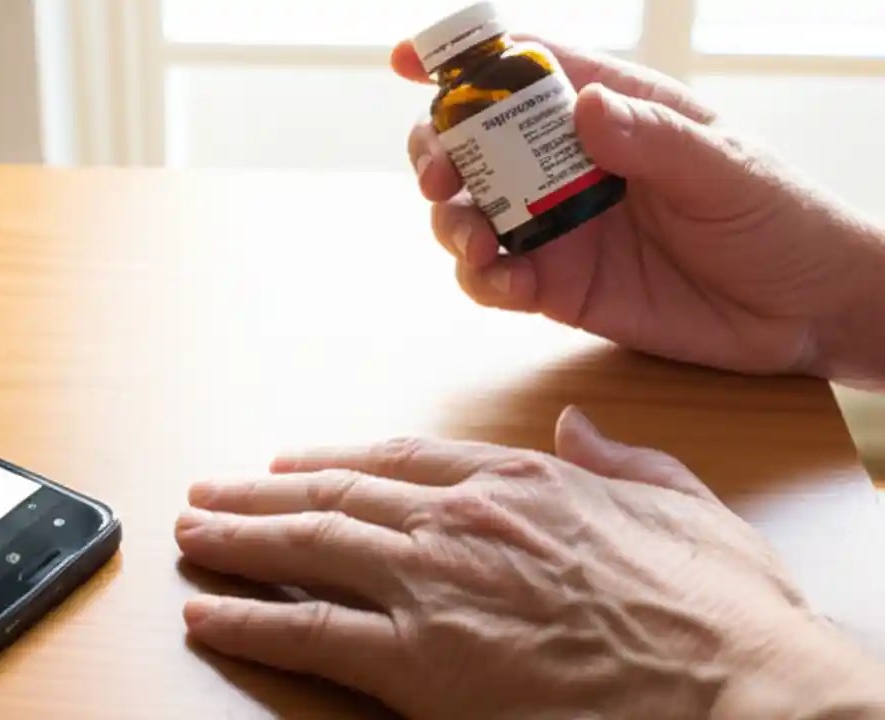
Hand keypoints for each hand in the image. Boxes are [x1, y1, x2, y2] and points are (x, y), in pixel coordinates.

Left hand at [176, 409, 884, 718]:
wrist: (735, 689)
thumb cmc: (717, 613)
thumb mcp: (685, 508)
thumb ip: (622, 460)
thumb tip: (580, 427)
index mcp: (521, 482)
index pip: (399, 458)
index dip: (334, 458)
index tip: (293, 463)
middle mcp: (460, 522)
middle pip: (334, 494)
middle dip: (259, 493)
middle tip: (209, 492)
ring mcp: (432, 588)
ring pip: (306, 547)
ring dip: (237, 540)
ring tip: (191, 535)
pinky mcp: (416, 663)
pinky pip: (309, 632)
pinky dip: (250, 618)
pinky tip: (209, 612)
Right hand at [395, 40, 884, 380]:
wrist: (804, 313)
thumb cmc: (778, 219)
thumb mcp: (726, 169)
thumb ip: (653, 140)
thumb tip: (581, 109)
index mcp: (612, 112)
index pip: (526, 69)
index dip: (464, 61)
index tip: (409, 62)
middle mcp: (571, 166)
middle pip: (475, 143)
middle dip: (439, 154)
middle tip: (440, 180)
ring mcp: (559, 228)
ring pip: (472, 212)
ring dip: (453, 223)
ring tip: (475, 241)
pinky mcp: (559, 288)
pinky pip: (496, 279)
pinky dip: (482, 280)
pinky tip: (504, 284)